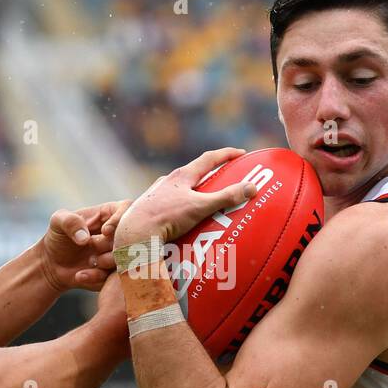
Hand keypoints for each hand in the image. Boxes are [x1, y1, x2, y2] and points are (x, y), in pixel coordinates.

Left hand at [41, 199, 129, 291]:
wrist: (53, 265)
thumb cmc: (58, 238)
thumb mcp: (58, 222)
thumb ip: (69, 222)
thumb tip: (85, 238)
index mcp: (109, 214)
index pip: (127, 209)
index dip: (120, 220)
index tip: (105, 231)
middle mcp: (119, 234)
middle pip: (129, 235)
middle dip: (110, 244)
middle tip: (92, 245)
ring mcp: (119, 254)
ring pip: (126, 258)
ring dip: (105, 261)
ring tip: (88, 261)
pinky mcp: (115, 273)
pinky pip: (114, 277)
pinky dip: (96, 277)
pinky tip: (80, 275)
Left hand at [113, 148, 254, 248]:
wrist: (135, 234)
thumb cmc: (166, 218)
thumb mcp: (200, 207)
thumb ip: (225, 197)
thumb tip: (252, 187)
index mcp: (181, 176)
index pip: (208, 159)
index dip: (226, 154)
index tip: (240, 153)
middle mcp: (167, 182)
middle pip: (193, 173)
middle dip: (209, 174)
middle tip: (224, 178)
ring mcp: (157, 195)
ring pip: (180, 190)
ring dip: (194, 192)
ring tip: (204, 202)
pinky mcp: (150, 210)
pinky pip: (171, 206)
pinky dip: (182, 209)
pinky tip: (184, 220)